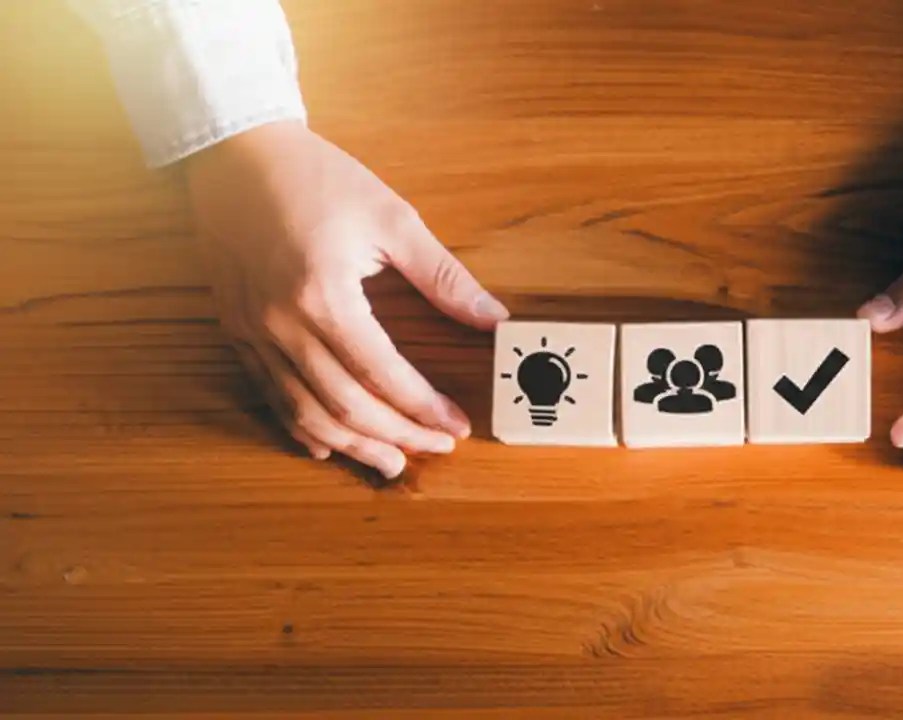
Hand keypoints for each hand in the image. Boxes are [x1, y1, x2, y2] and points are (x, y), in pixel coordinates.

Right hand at [185, 121, 507, 477]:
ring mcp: (252, 331)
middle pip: (345, 406)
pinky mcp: (235, 330)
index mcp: (324, 294)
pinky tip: (327, 444)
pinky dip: (300, 426)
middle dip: (397, 436)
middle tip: (435, 448)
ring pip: (304, 412)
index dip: (424, 408)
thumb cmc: (315, 177)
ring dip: (351, 446)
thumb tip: (492, 316)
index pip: (384, 374)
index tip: (457, 424)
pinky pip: (268, 395)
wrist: (236, 152)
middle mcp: (282, 323)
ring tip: (390, 464)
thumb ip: (443, 276)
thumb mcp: (392, 218)